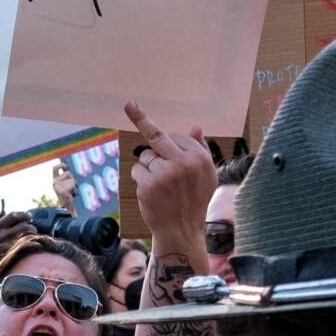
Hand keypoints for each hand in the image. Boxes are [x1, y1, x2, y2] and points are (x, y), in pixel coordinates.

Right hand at [0, 211, 33, 263]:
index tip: (29, 216)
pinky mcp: (9, 253)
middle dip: (30, 224)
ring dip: (32, 233)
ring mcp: (5, 243)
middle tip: (33, 227)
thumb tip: (14, 224)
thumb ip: (0, 230)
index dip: (22, 215)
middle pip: (21, 224)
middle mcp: (0, 234)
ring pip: (24, 233)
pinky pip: (25, 245)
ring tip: (35, 235)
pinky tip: (35, 244)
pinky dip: (32, 243)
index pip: (12, 216)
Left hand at [122, 102, 216, 242]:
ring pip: (146, 157)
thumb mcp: (207, 175)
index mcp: (199, 158)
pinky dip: (141, 179)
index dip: (170, 143)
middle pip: (158, 138)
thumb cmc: (195, 201)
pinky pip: (138, 170)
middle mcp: (183, 163)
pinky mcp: (149, 184)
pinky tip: (152, 192)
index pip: (177, 137)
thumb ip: (201, 150)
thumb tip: (195, 126)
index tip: (136, 107)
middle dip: (141, 118)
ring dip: (149, 167)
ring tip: (161, 186)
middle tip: (129, 104)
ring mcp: (165, 173)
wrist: (182, 230)